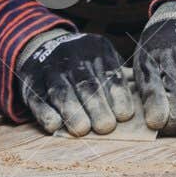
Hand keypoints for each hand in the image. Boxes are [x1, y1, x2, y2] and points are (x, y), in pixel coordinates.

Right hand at [16, 30, 133, 135]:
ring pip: (61, 91)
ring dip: (72, 112)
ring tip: (82, 130)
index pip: (110, 73)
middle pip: (86, 84)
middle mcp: (72, 57)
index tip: (125, 115)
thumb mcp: (103, 60)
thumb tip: (144, 111)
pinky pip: (37, 98)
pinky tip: (55, 126)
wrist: (42, 45)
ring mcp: (49, 69)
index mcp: (97, 50)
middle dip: (96, 106)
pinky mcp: (31, 83)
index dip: (117, 94)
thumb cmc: (85, 65)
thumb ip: (119, 80)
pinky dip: (45, 112)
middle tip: (106, 127)